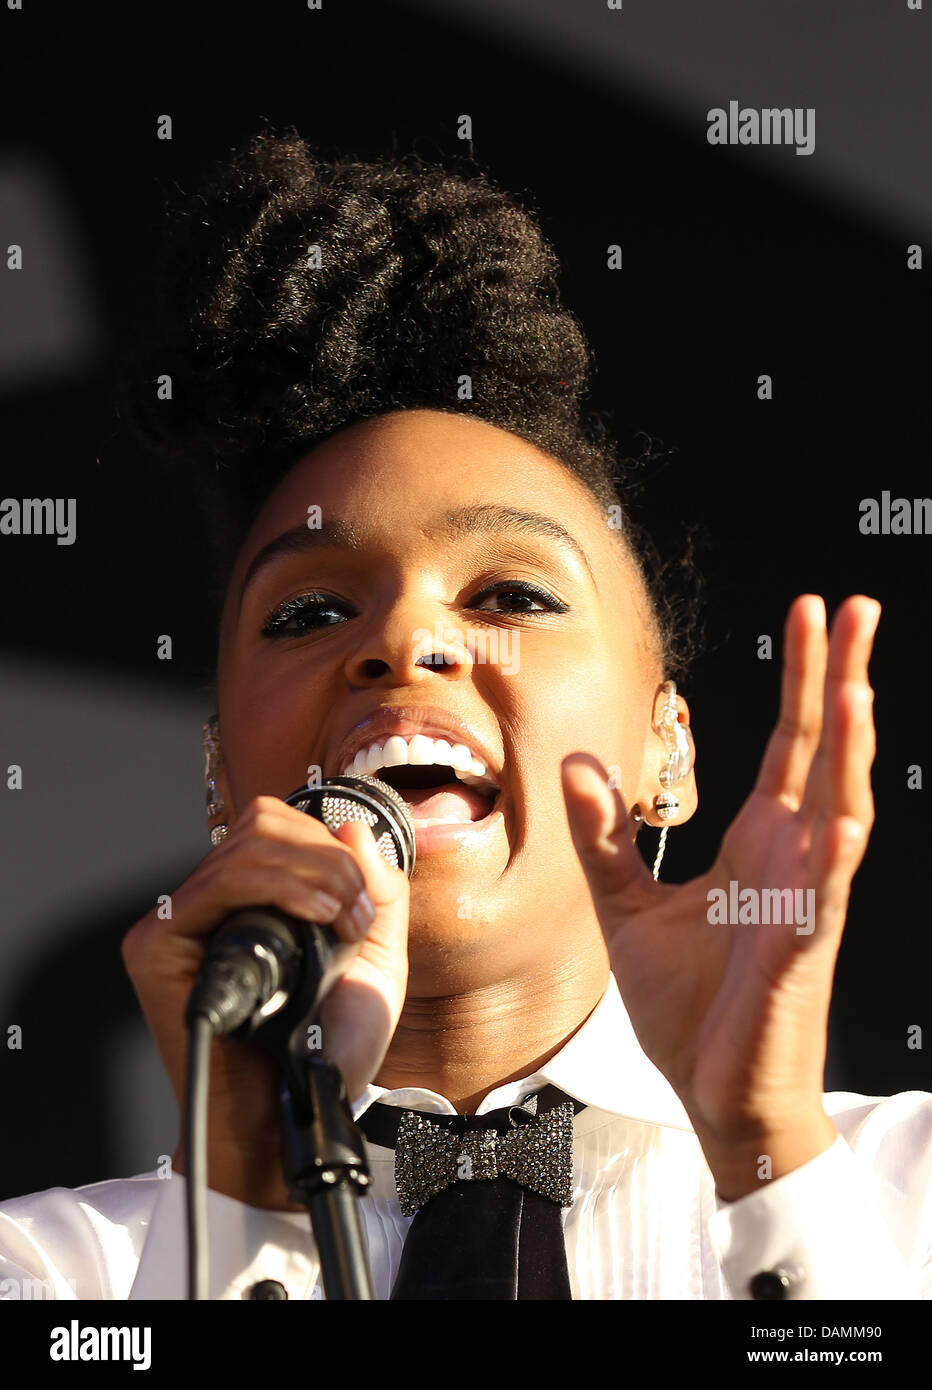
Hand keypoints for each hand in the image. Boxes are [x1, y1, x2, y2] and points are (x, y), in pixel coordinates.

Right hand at [121, 795, 409, 1209]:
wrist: (296, 1116)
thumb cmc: (325, 1051)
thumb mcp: (374, 959)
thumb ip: (377, 891)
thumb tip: (352, 826)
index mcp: (247, 901)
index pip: (278, 827)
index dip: (328, 847)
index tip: (364, 902)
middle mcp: (206, 905)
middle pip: (263, 824)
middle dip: (327, 859)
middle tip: (355, 915)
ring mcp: (176, 922)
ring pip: (247, 845)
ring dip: (315, 874)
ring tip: (342, 922)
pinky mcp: (157, 946)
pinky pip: (220, 883)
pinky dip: (280, 886)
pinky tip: (319, 917)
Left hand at [561, 594, 878, 1199]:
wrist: (711, 1092)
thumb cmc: (689, 1007)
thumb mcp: (626, 907)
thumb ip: (603, 836)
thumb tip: (577, 764)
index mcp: (758, 844)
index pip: (791, 743)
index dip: (802, 679)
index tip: (811, 616)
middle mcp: (792, 859)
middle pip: (826, 752)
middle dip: (841, 678)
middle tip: (857, 609)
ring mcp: (804, 901)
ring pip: (840, 807)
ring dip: (850, 748)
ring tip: (856, 682)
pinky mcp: (801, 951)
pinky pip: (825, 896)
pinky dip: (834, 855)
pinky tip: (842, 811)